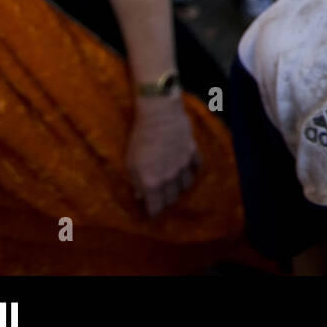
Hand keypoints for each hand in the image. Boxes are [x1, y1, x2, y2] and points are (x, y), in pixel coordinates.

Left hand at [126, 94, 200, 217]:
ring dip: (178, 187)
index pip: (156, 207)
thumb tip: (139, 195)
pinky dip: (190, 171)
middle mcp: (170, 177)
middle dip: (164, 200)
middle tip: (159, 196)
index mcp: (153, 182)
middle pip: (172, 198)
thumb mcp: (131, 161)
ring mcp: (184, 165)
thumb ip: (136, 181)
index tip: (151, 213)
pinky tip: (185, 168)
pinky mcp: (192, 152)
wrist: (160, 113)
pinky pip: (195, 168)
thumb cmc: (141, 137)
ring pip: (185, 186)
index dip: (153, 213)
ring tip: (172, 183)